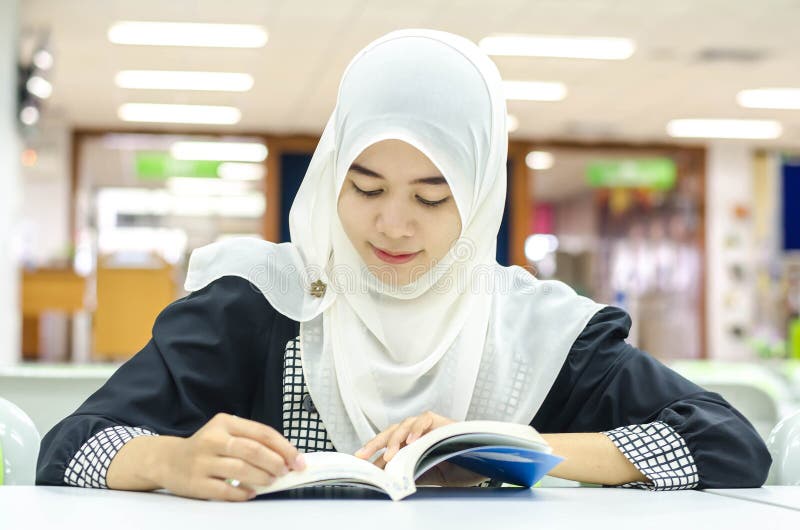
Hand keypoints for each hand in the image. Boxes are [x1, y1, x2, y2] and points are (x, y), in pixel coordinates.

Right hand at [156, 413, 304, 500]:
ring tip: (270, 481)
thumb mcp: (227, 433)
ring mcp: (203, 461)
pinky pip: (226, 490)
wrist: (169, 460)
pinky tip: (250, 493)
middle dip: (276, 463)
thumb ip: (253, 441)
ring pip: (241, 470)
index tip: (298, 460)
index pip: (262, 433)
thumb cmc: (207, 447)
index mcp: (225, 423)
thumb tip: (287, 457)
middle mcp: (214, 439)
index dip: (284, 447)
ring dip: (262, 478)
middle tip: (285, 472)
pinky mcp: (196, 482)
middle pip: (253, 450)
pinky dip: (243, 493)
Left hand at [353, 411, 486, 486]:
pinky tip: (412, 441)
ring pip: (405, 425)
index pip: (388, 447)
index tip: (360, 463)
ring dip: (396, 439)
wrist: (481, 464)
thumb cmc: (457, 469)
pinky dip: (417, 429)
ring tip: (391, 454)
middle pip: (391, 433)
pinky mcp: (441, 421)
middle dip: (376, 444)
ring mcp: (428, 426)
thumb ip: (410, 473)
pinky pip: (425, 420)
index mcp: (411, 446)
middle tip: (364, 455)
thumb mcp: (428, 476)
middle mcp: (416, 433)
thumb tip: (388, 479)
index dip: (374, 454)